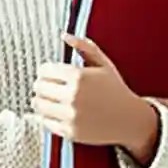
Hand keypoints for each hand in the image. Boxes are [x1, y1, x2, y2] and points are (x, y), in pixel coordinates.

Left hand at [33, 34, 151, 146]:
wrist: (129, 120)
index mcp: (79, 77)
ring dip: (41, 99)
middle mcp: (73, 97)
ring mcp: (70, 116)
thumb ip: (84, 46)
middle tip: (49, 85)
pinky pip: (45, 121)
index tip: (50, 72)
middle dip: (42, 83)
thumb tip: (65, 35)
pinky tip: (56, 111)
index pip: (45, 70)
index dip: (46, 69)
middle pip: (38, 86)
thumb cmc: (116, 90)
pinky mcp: (69, 132)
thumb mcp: (104, 64)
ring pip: (38, 104)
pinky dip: (46, 115)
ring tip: (49, 98)